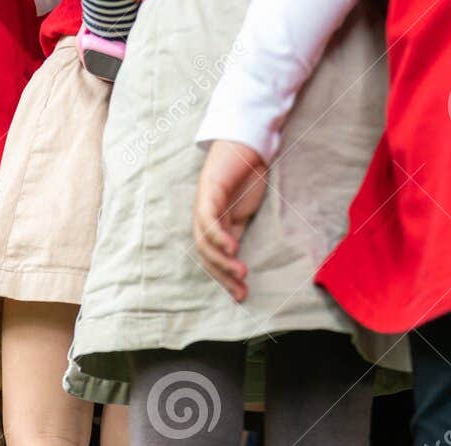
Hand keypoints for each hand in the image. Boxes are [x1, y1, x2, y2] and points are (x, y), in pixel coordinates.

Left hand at [194, 140, 268, 302]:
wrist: (248, 143)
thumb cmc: (247, 176)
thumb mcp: (244, 212)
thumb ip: (238, 233)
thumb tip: (239, 261)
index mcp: (212, 226)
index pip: (213, 259)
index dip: (225, 279)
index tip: (241, 296)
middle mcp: (203, 219)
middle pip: (207, 256)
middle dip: (224, 277)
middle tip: (241, 291)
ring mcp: (203, 206)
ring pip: (206, 243)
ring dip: (223, 260)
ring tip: (241, 272)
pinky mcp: (208, 193)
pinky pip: (209, 220)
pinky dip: (219, 236)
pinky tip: (232, 248)